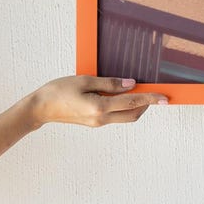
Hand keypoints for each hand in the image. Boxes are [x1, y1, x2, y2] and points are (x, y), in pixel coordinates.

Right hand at [24, 75, 167, 129]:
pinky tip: (123, 96)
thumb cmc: (58, 91)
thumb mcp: (85, 81)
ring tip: (139, 91)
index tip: (165, 97)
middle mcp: (101, 119)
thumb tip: (131, 84)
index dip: (151, 99)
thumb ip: (109, 83)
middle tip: (155, 92)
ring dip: (135, 106)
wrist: (39, 108)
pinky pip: (115, 116)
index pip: (132, 103)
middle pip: (133, 114)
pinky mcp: (93, 123)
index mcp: (99, 108)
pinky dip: (124, 107)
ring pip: (125, 117)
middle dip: (147, 104)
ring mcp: (97, 123)